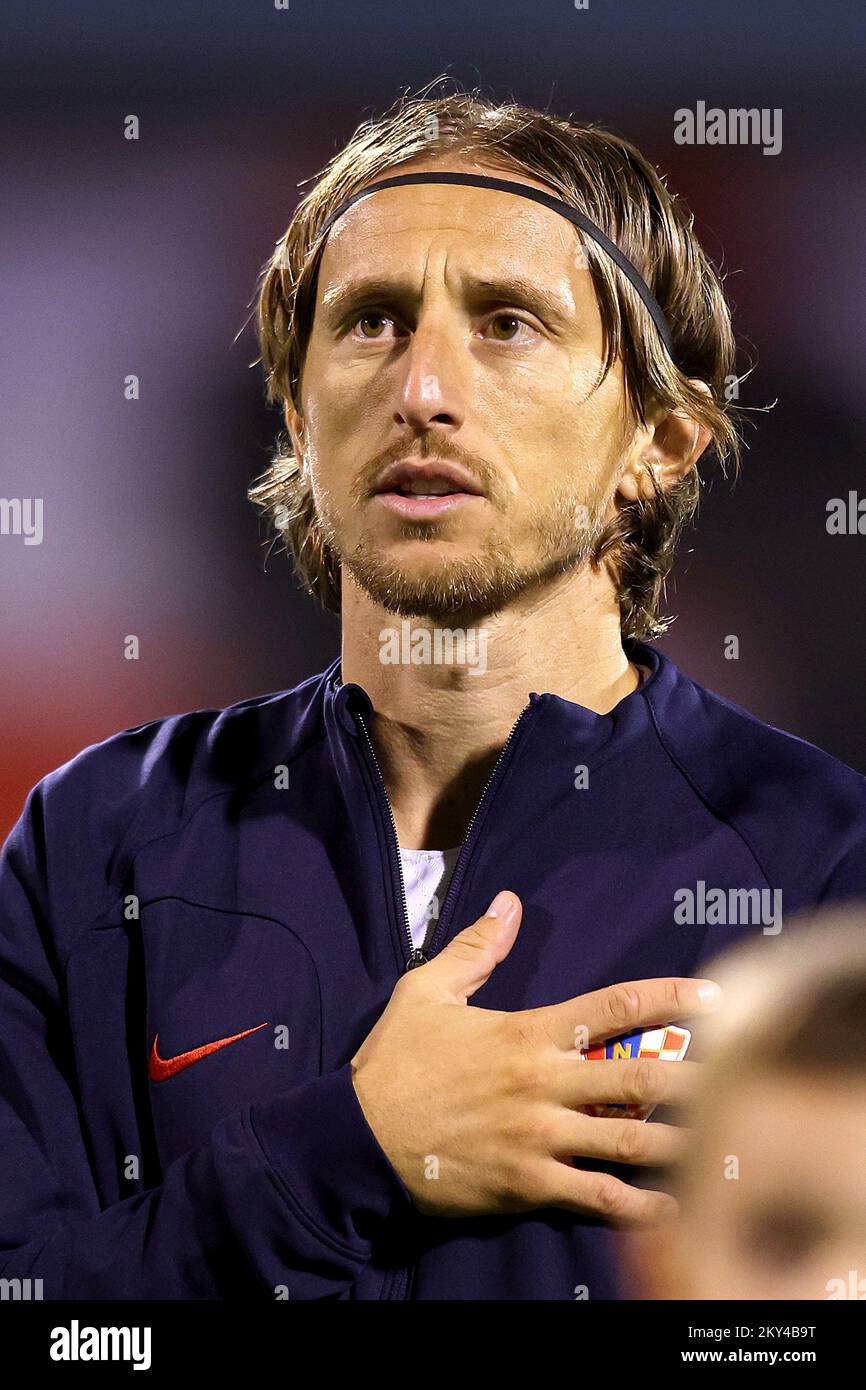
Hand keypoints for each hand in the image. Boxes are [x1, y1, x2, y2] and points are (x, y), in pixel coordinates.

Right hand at [351, 890, 719, 1224]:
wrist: (355, 1140)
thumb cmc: (394, 1062)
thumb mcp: (425, 991)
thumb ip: (474, 947)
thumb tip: (508, 902)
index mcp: (527, 1032)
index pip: (613, 1006)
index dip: (669, 997)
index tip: (715, 996)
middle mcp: (544, 1083)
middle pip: (639, 1075)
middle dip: (699, 1073)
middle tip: (746, 1070)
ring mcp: (540, 1138)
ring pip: (630, 1140)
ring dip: (685, 1143)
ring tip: (732, 1146)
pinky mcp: (529, 1185)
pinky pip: (597, 1198)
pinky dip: (641, 1207)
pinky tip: (677, 1211)